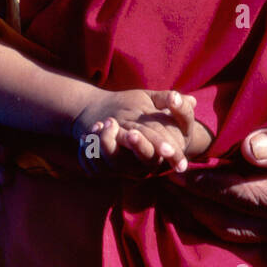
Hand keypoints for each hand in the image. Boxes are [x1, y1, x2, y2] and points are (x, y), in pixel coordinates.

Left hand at [73, 89, 206, 174]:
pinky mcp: (107, 169)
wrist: (142, 132)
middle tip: (114, 126)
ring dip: (102, 143)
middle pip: (133, 163)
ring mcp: (124, 168)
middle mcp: (142, 166)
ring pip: (111, 164)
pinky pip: (94, 166)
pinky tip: (85, 136)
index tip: (132, 133)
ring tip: (101, 122)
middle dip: (124, 146)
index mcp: (160, 154)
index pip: (156, 153)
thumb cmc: (162, 122)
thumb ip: (180, 107)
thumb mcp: (174, 114)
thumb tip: (176, 97)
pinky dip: (87, 151)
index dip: (148, 145)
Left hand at [178, 99, 266, 251]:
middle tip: (164, 179)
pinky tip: (202, 205)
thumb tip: (249, 150)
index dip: (205, 183)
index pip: (242, 194)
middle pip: (234, 220)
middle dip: (196, 200)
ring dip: (203, 214)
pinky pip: (250, 239)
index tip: (176, 167)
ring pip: (238, 234)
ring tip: (176, 192)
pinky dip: (222, 223)